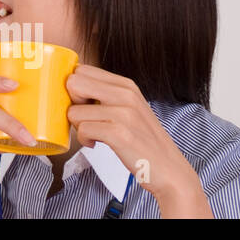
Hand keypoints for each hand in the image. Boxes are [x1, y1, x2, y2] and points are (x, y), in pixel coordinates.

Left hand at [66, 64, 210, 216]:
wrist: (170, 169)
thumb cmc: (142, 140)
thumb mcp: (128, 107)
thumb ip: (105, 93)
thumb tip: (70, 85)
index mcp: (126, 85)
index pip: (81, 70)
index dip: (76, 89)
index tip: (86, 105)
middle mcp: (126, 94)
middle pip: (73, 83)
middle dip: (73, 104)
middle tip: (87, 119)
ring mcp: (124, 113)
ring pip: (74, 111)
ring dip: (79, 127)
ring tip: (96, 135)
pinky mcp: (120, 133)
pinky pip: (83, 130)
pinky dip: (84, 140)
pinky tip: (97, 144)